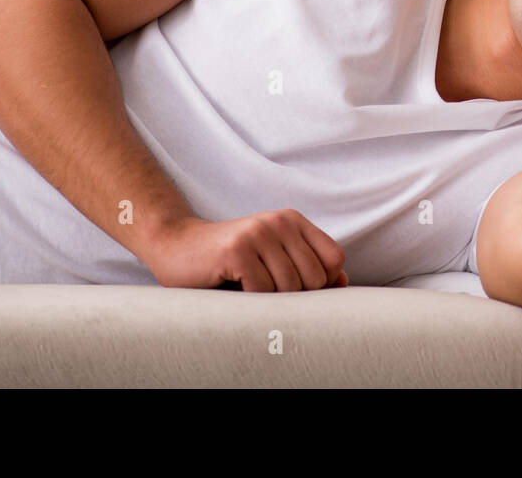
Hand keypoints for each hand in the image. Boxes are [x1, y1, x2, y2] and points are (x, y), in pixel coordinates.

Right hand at [143, 210, 348, 291]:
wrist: (177, 246)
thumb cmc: (229, 260)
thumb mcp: (272, 258)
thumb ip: (307, 267)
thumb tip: (345, 282)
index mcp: (293, 221)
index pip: (334, 259)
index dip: (322, 283)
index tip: (296, 290)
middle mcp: (279, 222)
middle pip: (315, 278)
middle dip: (294, 297)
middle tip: (266, 292)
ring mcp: (258, 233)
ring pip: (290, 288)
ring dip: (270, 300)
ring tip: (249, 288)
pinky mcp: (237, 250)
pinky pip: (263, 291)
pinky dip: (251, 300)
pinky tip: (234, 287)